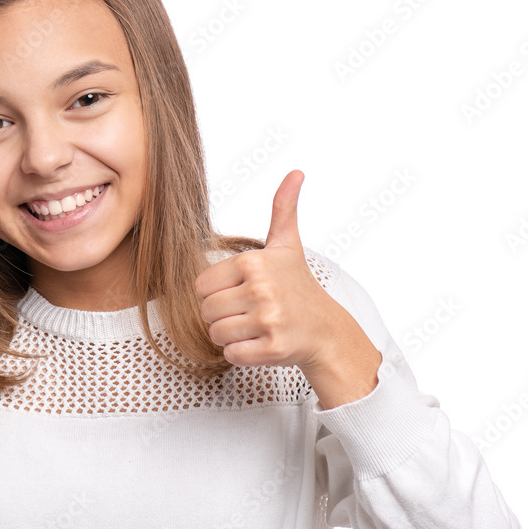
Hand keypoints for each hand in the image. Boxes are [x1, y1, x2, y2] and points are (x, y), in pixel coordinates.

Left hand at [195, 171, 379, 403]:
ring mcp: (267, 321)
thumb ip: (283, 209)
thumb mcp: (287, 245)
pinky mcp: (272, 349)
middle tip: (248, 312)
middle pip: (206, 311)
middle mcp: (260, 289)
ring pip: (216, 334)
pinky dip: (240, 353)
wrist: (326, 329)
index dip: (216, 292)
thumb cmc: (298, 286)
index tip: (240, 291)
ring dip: (230, 336)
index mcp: (254, 262)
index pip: (201, 286)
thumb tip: (296, 173)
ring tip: (254, 326)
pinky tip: (260, 342)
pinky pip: (231, 355)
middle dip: (222, 316)